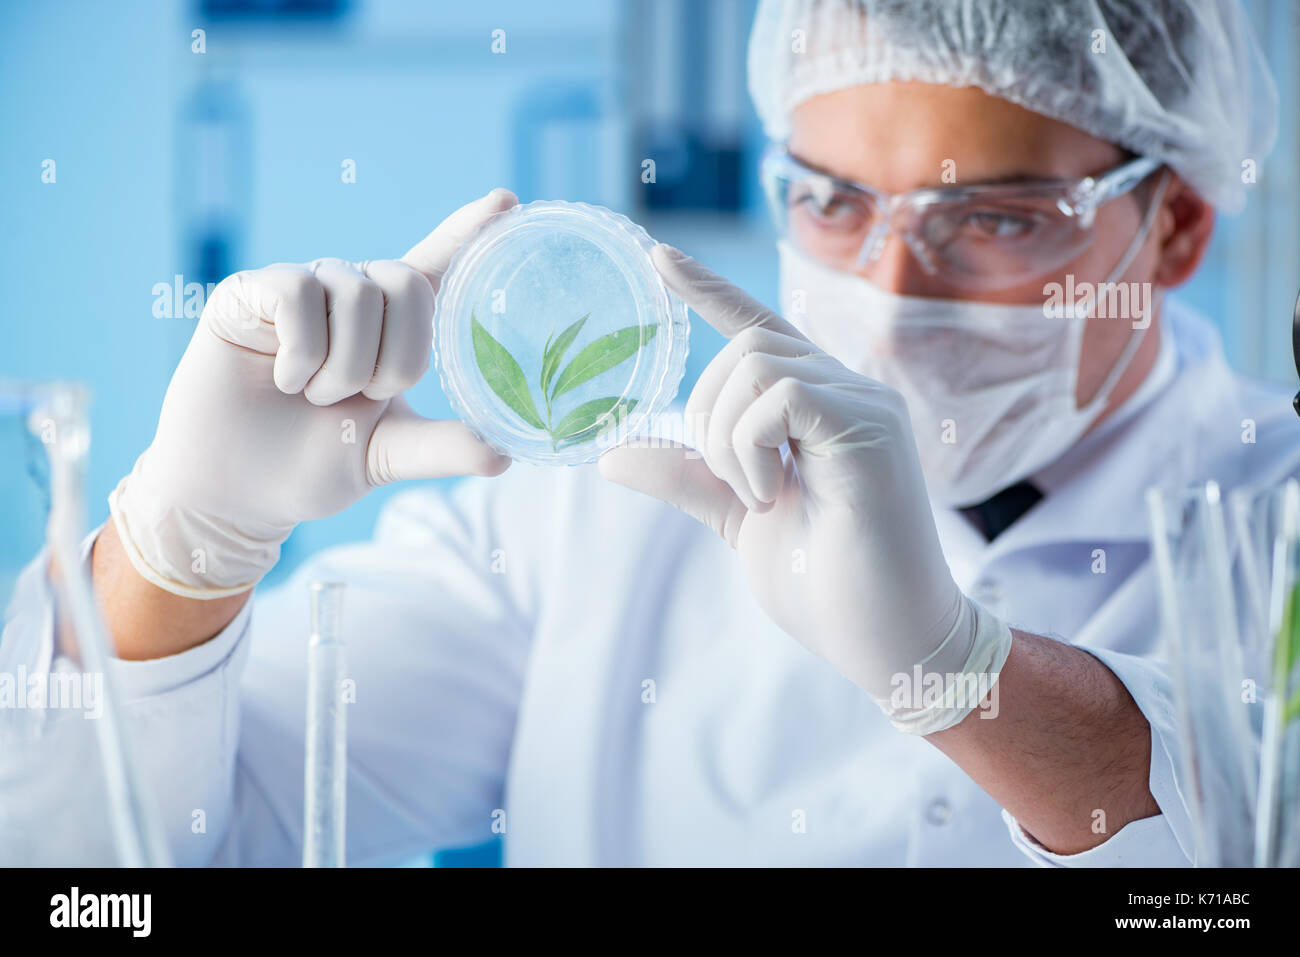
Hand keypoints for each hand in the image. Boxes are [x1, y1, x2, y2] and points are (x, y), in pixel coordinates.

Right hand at [109, 189, 517, 597]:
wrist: (238, 491)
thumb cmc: (310, 465)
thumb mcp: (388, 454)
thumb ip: (444, 447)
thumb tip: (504, 456)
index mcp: (387, 326)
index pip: (433, 267)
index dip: (467, 230)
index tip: (507, 201)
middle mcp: (348, 295)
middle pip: (406, 284)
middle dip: (396, 359)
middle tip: (360, 399)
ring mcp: (301, 287)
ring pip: (357, 292)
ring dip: (344, 366)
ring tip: (313, 395)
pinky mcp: (252, 290)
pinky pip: (300, 294)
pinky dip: (303, 353)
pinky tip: (282, 380)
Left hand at [600, 245, 1010, 730]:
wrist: (885, 639)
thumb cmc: (822, 581)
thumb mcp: (735, 517)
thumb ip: (684, 476)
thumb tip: (611, 454)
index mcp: (816, 404)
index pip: (756, 327)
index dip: (707, 289)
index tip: (657, 256)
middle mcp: (846, 389)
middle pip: (744, 346)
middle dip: (706, 415)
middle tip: (733, 486)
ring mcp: (865, 403)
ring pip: (757, 362)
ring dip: (728, 437)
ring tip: (758, 496)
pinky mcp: (870, 427)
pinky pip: (782, 396)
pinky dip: (751, 449)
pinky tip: (773, 497)